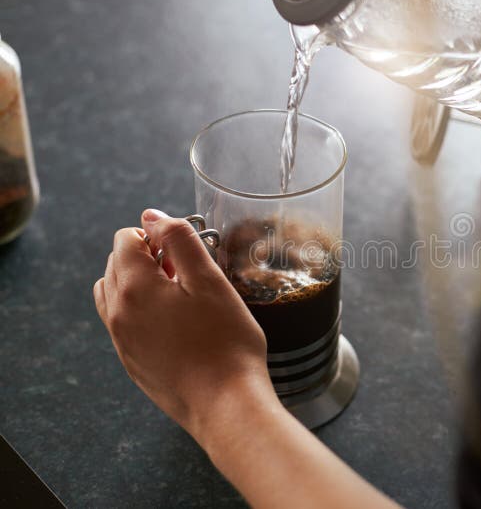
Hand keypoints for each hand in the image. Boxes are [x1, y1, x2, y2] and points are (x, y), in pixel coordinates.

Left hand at [93, 209, 275, 440]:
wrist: (225, 404)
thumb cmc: (225, 341)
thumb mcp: (209, 280)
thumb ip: (179, 240)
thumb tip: (152, 215)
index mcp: (133, 288)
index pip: (126, 240)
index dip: (157, 236)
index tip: (185, 252)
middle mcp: (117, 314)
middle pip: (116, 265)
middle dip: (147, 258)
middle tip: (188, 273)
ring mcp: (122, 342)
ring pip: (115, 296)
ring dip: (140, 284)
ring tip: (180, 296)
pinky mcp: (133, 363)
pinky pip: (125, 324)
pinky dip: (142, 312)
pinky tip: (179, 325)